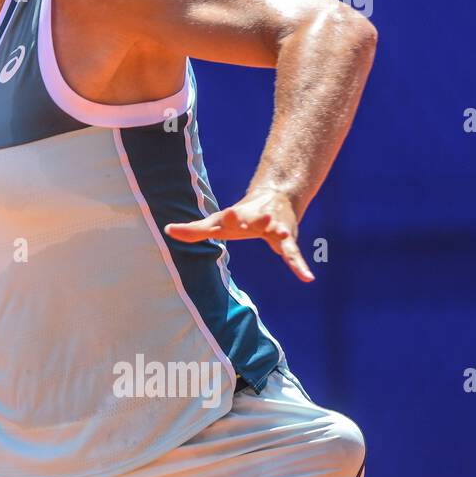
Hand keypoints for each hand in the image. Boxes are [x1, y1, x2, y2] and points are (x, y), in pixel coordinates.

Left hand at [163, 187, 313, 282]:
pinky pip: (294, 254)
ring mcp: (274, 228)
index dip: (225, 218)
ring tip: (285, 236)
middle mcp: (256, 220)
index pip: (226, 218)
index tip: (225, 213)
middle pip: (255, 220)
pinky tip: (308, 278)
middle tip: (255, 217)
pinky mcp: (287, 239)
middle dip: (255, 220)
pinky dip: (300, 266)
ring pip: (278, 231)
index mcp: (235, 218)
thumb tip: (168, 230)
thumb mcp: (217, 223)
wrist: (274, 198)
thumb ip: (195, 230)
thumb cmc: (239, 216)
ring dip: (281, 233)